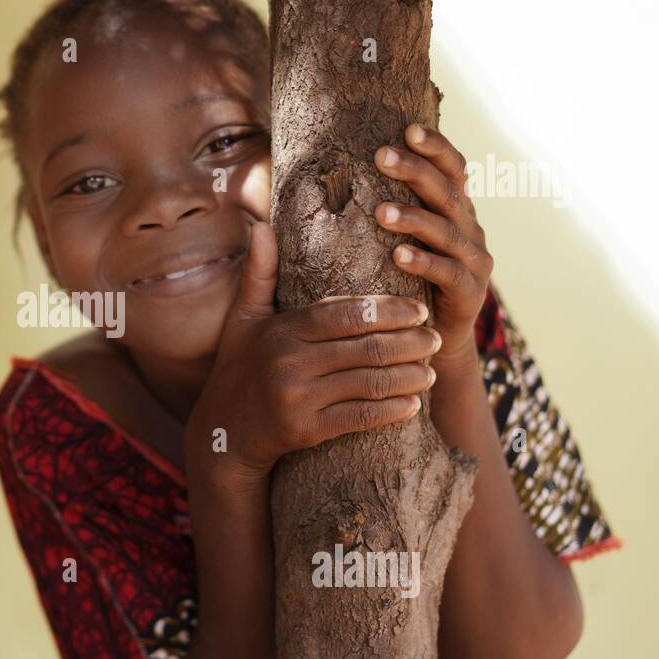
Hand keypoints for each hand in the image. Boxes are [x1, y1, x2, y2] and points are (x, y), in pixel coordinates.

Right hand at [185, 221, 442, 490]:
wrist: (222, 433)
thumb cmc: (239, 367)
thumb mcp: (243, 319)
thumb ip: (258, 273)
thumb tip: (260, 225)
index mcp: (281, 331)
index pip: (345, 314)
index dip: (388, 311)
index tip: (419, 310)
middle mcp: (288, 362)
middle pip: (365, 348)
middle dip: (409, 343)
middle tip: (436, 339)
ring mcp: (296, 399)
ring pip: (369, 383)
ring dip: (408, 377)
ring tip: (432, 370)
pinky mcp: (305, 431)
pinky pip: (359, 418)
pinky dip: (391, 411)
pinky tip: (413, 404)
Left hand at [374, 124, 492, 370]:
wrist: (434, 338)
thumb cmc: (405, 281)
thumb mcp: (400, 239)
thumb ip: (384, 209)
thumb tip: (329, 178)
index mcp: (455, 210)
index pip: (452, 169)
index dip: (435, 147)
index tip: (408, 129)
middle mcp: (470, 228)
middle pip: (446, 192)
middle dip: (415, 171)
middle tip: (381, 155)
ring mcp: (474, 260)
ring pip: (446, 231)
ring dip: (413, 218)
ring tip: (381, 212)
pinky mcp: (470, 292)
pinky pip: (447, 273)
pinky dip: (424, 262)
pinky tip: (399, 255)